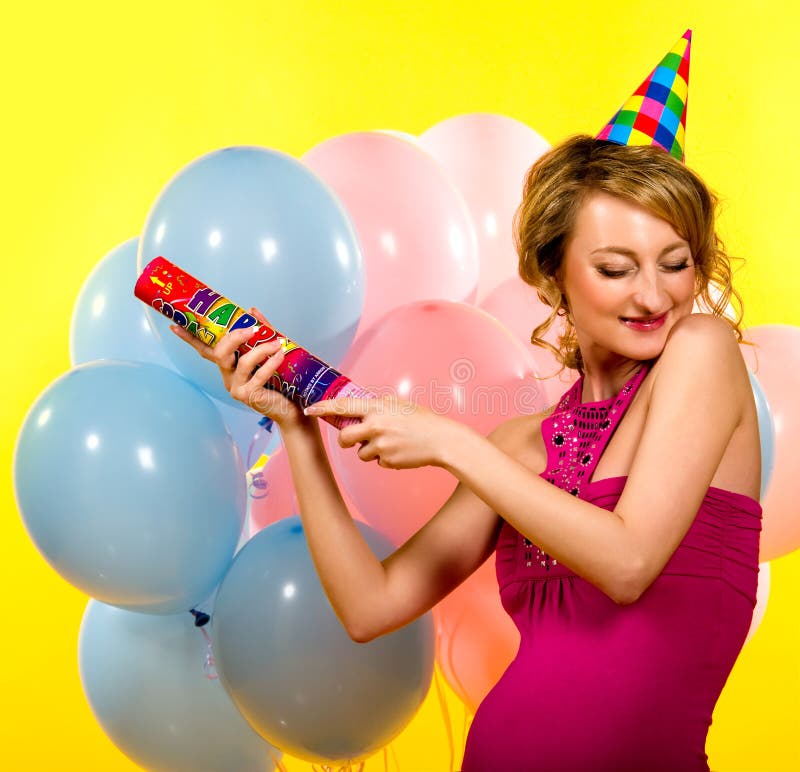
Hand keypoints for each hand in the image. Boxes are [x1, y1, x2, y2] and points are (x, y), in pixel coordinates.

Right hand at [169, 307, 302, 427]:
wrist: (289, 408)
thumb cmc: (278, 380)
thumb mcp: (268, 353)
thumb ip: (260, 333)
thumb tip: (252, 310)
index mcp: (228, 366)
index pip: (205, 350)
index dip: (190, 339)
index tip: (174, 325)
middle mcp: (228, 377)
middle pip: (220, 354)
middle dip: (234, 337)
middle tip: (251, 328)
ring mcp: (236, 388)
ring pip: (242, 363)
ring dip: (261, 350)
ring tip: (277, 343)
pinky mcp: (249, 396)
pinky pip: (259, 375)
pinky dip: (270, 363)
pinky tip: (280, 355)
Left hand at [304, 396, 459, 468]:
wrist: (441, 440)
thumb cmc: (421, 421)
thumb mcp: (398, 404)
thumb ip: (378, 405)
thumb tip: (361, 407)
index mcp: (377, 408)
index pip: (342, 406)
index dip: (323, 408)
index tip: (309, 409)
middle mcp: (375, 426)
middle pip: (344, 438)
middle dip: (346, 440)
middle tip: (354, 438)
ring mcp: (380, 445)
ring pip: (361, 453)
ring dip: (370, 450)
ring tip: (391, 443)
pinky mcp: (387, 461)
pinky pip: (377, 462)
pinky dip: (384, 458)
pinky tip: (399, 451)